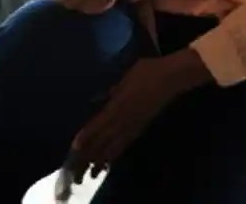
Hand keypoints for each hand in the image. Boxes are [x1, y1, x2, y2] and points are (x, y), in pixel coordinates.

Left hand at [70, 54, 197, 178]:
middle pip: (103, 141)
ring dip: (102, 159)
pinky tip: (109, 162)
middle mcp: (123, 119)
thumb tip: (98, 99)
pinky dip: (116, 154)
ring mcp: (133, 125)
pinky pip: (125, 144)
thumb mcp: (124, 78)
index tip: (74, 148)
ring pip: (114, 146)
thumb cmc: (146, 72)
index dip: (86, 137)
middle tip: (78, 172)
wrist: (170, 78)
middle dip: (90, 156)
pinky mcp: (141, 128)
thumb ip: (111, 91)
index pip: (98, 124)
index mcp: (117, 105)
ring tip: (91, 174)